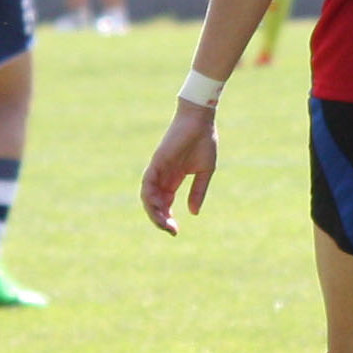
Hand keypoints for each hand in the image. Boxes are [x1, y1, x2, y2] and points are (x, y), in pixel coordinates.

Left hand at [141, 106, 219, 232]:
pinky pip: (147, 184)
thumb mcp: (205, 171)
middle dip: (160, 220)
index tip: (175, 231)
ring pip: (148, 197)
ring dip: (153, 212)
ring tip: (164, 224)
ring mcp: (157, 171)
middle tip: (171, 231)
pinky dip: (150, 198)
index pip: (166, 204)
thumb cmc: (204, 142)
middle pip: (155, 204)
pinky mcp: (155, 163)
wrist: (200, 121)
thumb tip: (193, 213)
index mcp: (174, 179)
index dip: (168, 218)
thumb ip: (198, 191)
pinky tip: (158, 208)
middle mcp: (162, 177)